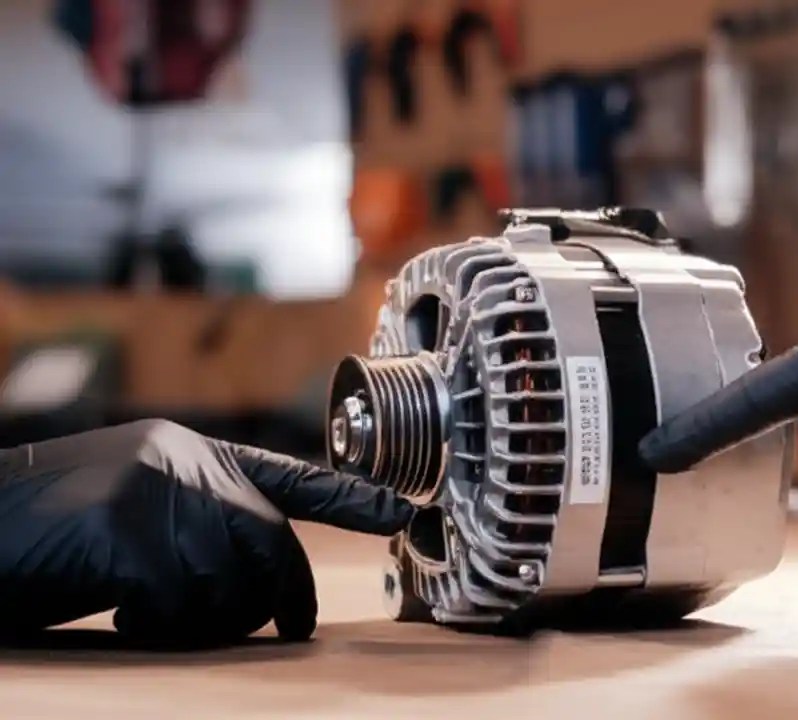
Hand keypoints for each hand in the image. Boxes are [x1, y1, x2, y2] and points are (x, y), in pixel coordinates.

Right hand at [0, 419, 411, 647]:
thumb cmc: (50, 533)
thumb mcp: (135, 510)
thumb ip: (200, 522)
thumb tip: (264, 578)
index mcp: (191, 452)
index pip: (290, 474)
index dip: (351, 496)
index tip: (403, 510)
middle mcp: (182, 461)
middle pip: (271, 546)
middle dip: (280, 600)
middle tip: (286, 628)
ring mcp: (153, 490)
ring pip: (229, 583)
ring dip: (201, 620)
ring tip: (151, 613)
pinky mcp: (124, 531)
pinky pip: (180, 603)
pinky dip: (159, 625)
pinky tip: (124, 613)